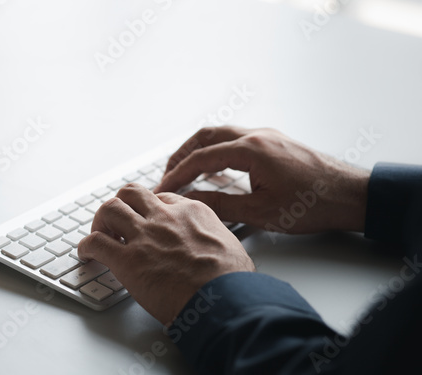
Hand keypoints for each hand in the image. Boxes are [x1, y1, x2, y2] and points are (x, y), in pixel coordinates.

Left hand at [78, 184, 254, 325]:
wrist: (223, 300)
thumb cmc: (232, 282)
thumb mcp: (231, 247)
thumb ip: (214, 241)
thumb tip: (215, 252)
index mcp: (192, 212)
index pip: (162, 199)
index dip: (150, 210)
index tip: (146, 222)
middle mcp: (165, 217)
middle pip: (131, 193)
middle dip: (121, 205)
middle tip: (117, 224)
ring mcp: (144, 236)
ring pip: (109, 209)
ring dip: (100, 221)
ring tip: (100, 235)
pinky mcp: (127, 259)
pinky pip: (95, 242)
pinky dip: (85, 246)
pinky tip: (86, 255)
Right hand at [155, 126, 369, 233]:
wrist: (352, 196)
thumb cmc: (314, 204)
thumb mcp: (260, 212)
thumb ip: (220, 205)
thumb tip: (190, 202)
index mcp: (251, 150)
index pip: (201, 158)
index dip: (177, 175)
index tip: (163, 188)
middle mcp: (258, 136)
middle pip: (205, 136)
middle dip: (181, 155)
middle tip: (167, 175)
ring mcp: (268, 137)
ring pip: (221, 134)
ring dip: (198, 150)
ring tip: (185, 170)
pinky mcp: (276, 143)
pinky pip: (236, 139)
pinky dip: (217, 150)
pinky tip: (215, 169)